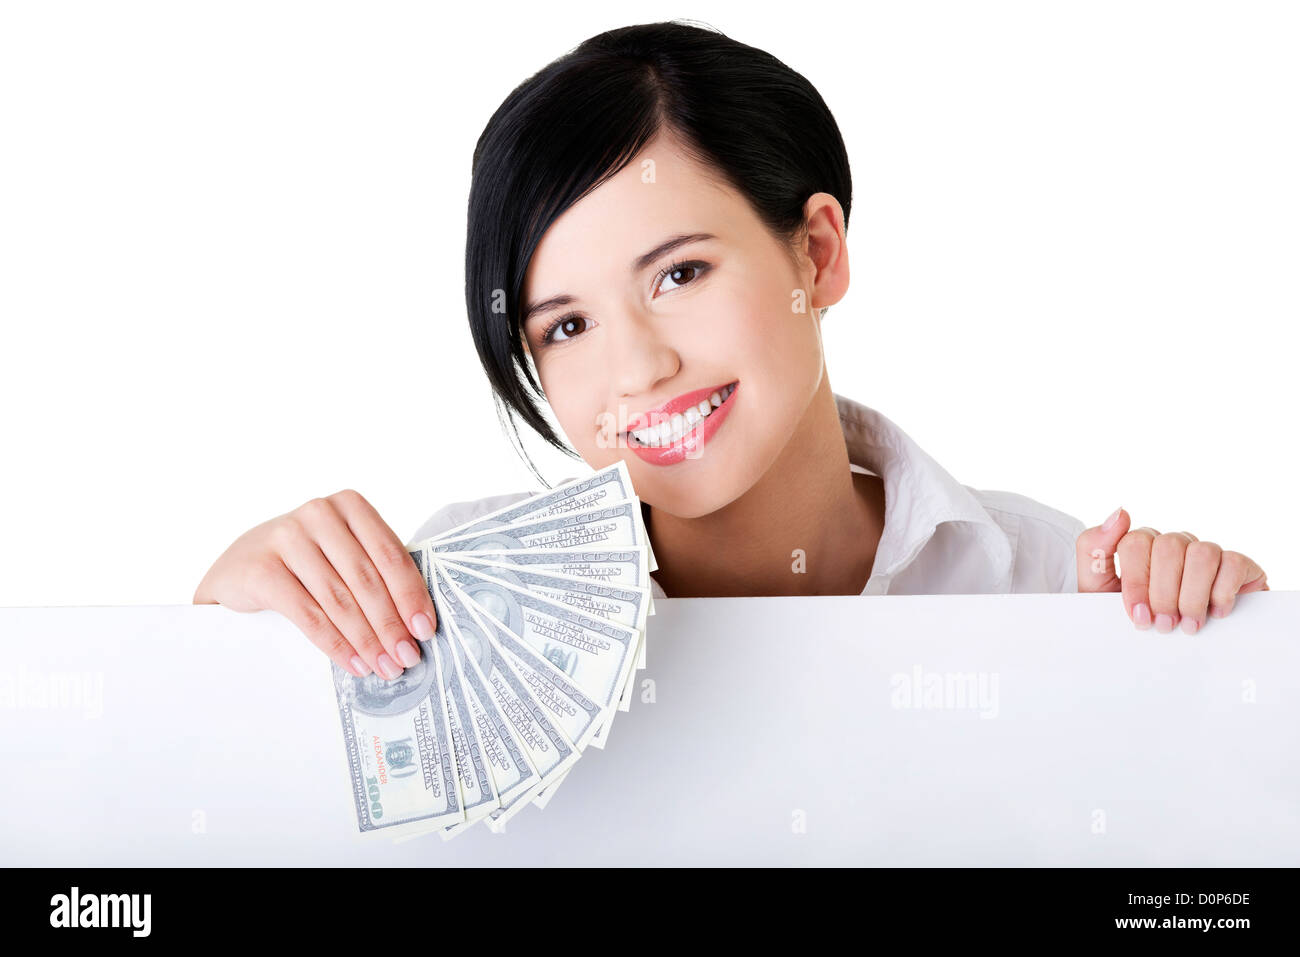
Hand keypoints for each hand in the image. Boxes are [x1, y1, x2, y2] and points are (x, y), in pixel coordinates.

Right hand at [193, 490, 437, 678]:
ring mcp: (287, 537)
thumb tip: (419, 623)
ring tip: (384, 667)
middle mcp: (319, 514)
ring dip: (367, 640)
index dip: (411, 595)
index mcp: (350, 505)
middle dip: (391, 625)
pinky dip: (335, 645)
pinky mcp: (262, 568)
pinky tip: (354, 664)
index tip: (426, 630)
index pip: (390, 554)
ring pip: (339, 600)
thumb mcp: (342, 553)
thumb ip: (376, 572)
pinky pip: (308, 615)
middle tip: (408, 658)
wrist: (237, 569)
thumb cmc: (305, 563)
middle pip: (367, 579)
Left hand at [1076, 507, 1268, 632]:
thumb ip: (1094, 551)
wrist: (1173, 650)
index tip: (1138, 615)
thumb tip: (1120, 512)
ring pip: (1201, 554)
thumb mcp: (1099, 591)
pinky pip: (1233, 563)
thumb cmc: (1136, 616)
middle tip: (1164, 625)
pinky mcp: (1237, 565)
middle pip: (1168, 547)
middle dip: (1164, 594)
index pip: (1135, 542)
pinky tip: (1215, 613)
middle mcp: (1173, 544)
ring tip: (1188, 625)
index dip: (1136, 582)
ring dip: (1192, 596)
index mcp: (1141, 546)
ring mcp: (1205, 552)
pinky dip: (1222, 593)